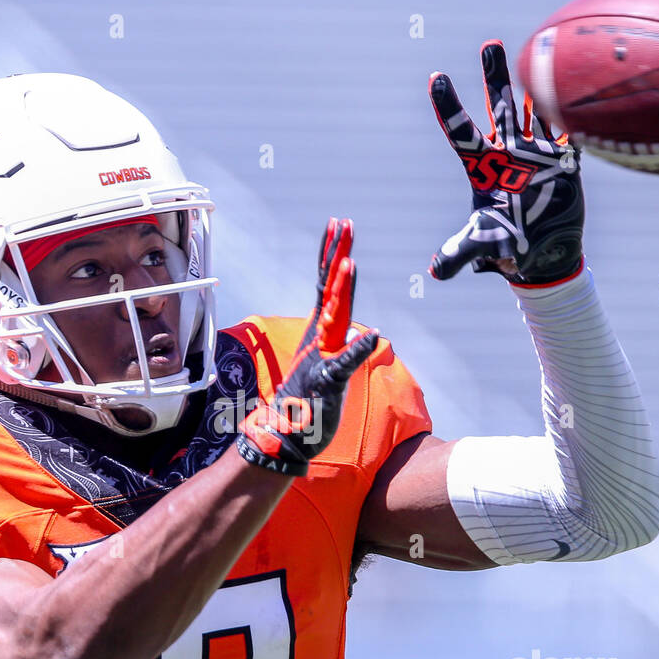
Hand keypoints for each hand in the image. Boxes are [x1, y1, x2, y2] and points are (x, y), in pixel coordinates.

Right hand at [236, 217, 378, 476]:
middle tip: (343, 224)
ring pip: (332, 317)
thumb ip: (343, 347)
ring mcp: (320, 357)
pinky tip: (373, 334)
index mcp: (321, 331)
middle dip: (337, 255)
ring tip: (350, 263)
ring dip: (341, 291)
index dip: (334, 255)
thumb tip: (360, 332)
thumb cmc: (307, 402)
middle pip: (329, 289)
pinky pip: (342, 364)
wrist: (286, 434)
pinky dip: (356, 350)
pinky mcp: (325, 381)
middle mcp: (319, 338)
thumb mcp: (330, 369)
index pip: (329, 285)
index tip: (339, 226)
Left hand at [428, 40, 584, 285]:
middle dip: (495, 76)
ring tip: (536, 47)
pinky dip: (568, 108)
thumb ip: (458, 254)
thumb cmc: (507, 247)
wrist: (543, 252)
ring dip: (532, 82)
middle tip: (489, 44)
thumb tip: (435, 272)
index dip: (450, 106)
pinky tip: (570, 79)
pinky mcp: (561, 160)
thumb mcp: (481, 247)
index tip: (437, 77)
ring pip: (532, 109)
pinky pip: (565, 128)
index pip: (462, 132)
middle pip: (499, 108)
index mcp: (483, 168)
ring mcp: (535, 153)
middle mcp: (508, 154)